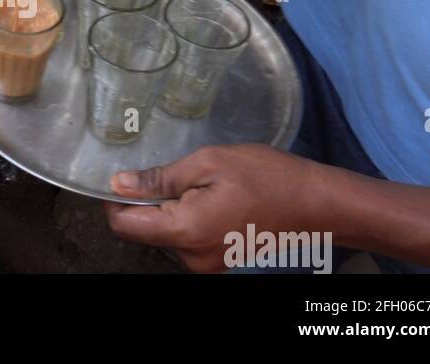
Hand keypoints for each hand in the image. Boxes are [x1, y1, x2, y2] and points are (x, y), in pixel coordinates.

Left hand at [104, 144, 324, 272]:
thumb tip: (119, 184)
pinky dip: (187, 218)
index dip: (114, 201)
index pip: (124, 225)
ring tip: (202, 184)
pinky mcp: (217, 261)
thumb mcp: (208, 164)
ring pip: (166, 233)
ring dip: (171, 208)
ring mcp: (205, 264)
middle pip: (145, 230)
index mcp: (184, 232)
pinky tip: (211, 198)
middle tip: (176, 172)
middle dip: (149, 201)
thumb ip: (160, 178)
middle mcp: (191, 257)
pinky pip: (186, 239)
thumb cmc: (266, 177)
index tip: (122, 176)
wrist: (314, 204)